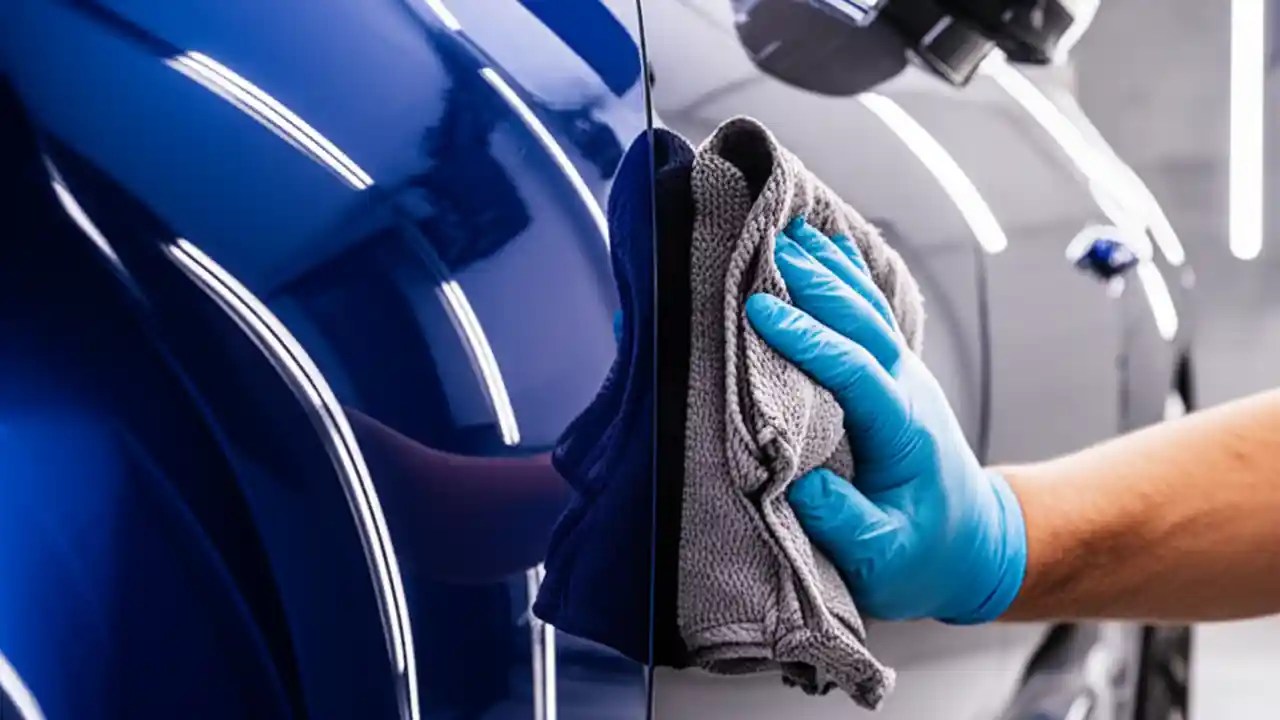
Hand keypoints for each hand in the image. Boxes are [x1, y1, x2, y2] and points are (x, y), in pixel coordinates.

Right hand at [744, 219, 1025, 622]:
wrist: (976, 543)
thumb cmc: (926, 555)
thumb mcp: (886, 557)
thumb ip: (845, 522)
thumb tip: (799, 482)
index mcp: (902, 429)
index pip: (853, 368)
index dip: (807, 337)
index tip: (760, 312)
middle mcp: (906, 389)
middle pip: (862, 320)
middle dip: (815, 280)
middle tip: (768, 246)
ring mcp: (903, 376)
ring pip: (866, 308)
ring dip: (829, 267)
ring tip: (788, 228)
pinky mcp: (892, 374)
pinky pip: (868, 313)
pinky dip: (844, 275)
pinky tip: (822, 248)